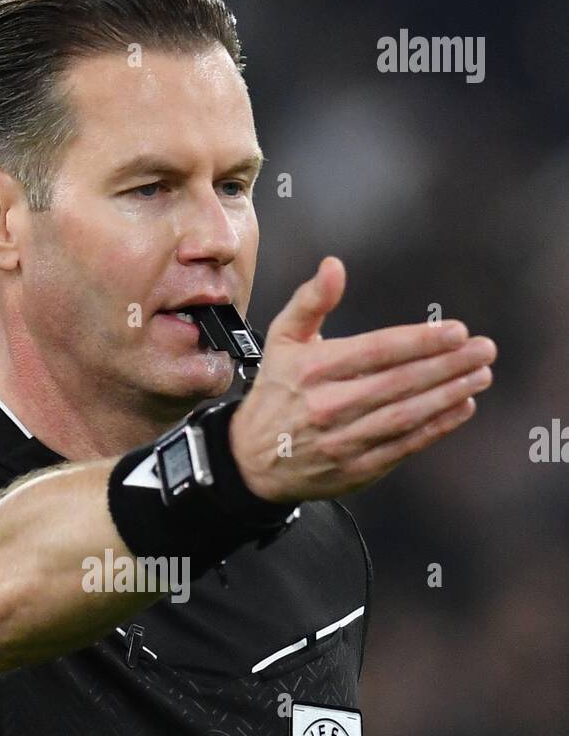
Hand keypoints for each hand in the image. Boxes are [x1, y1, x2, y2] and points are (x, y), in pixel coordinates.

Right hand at [228, 256, 496, 501]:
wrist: (252, 463)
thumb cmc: (275, 394)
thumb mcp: (281, 340)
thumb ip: (311, 301)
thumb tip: (333, 266)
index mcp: (312, 370)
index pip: (376, 351)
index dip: (420, 341)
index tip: (456, 331)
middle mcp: (327, 406)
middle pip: (398, 383)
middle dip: (447, 365)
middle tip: (483, 349)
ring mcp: (342, 441)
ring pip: (405, 415)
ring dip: (448, 395)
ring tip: (480, 376)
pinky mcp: (355, 470)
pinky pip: (403, 446)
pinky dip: (436, 428)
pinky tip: (461, 408)